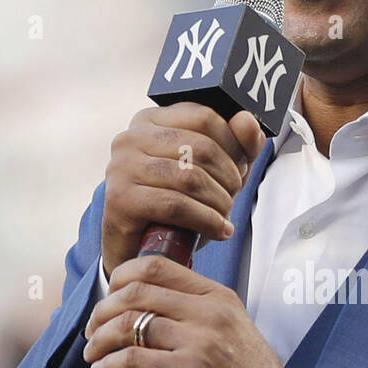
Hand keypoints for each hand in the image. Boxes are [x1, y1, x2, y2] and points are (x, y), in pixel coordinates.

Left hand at [81, 253, 310, 367]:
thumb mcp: (234, 333)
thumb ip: (198, 317)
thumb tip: (150, 315)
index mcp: (219, 297)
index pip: (158, 266)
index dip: (121, 277)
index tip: (109, 298)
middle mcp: (209, 312)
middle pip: (136, 291)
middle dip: (103, 311)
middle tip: (94, 331)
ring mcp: (200, 342)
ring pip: (128, 323)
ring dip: (100, 340)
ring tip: (94, 354)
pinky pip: (131, 359)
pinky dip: (107, 366)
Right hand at [101, 103, 266, 277]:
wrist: (141, 250)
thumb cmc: (176, 207)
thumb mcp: (213, 173)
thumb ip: (236, 144)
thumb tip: (247, 120)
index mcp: (150, 120)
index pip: (205, 117)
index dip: (233, 146)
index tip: (239, 170)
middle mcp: (131, 137)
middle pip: (202, 147)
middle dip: (229, 177)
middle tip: (232, 198)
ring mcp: (122, 167)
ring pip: (191, 177)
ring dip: (220, 202)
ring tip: (224, 217)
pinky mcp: (120, 199)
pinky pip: (176, 205)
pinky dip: (207, 220)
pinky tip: (219, 230)